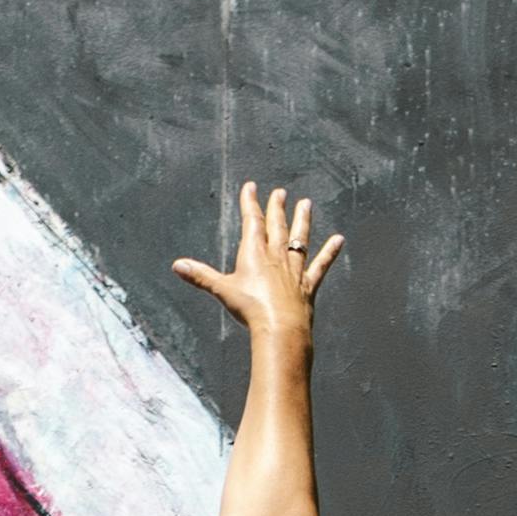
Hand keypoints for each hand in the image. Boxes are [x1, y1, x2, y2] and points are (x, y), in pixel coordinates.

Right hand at [172, 178, 343, 359]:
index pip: (252, 221)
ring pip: (299, 239)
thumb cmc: (250, 309)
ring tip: (306, 204)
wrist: (279, 328)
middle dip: (277, 208)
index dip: (250, 202)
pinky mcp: (308, 285)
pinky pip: (321, 265)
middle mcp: (276, 256)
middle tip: (280, 192)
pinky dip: (330, 252)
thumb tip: (177, 265)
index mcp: (254, 253)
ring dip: (302, 221)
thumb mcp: (222, 290)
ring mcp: (294, 270)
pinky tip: (339, 240)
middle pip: (277, 226)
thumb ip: (201, 276)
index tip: (251, 187)